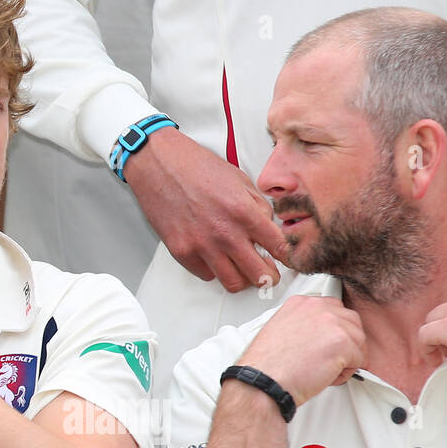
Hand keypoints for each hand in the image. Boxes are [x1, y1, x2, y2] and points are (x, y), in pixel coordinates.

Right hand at [123, 128, 289, 292]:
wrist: (158, 164)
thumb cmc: (196, 166)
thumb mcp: (238, 178)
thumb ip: (257, 206)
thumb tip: (268, 227)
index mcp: (244, 212)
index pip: (278, 247)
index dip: (288, 257)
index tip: (288, 261)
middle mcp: (225, 233)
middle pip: (260, 275)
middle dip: (269, 277)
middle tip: (269, 275)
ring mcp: (202, 246)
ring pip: (234, 283)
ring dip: (243, 279)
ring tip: (243, 270)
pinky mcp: (182, 252)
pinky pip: (207, 274)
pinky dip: (215, 269)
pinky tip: (215, 256)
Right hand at [238, 294, 364, 407]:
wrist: (265, 381)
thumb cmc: (268, 367)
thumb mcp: (280, 332)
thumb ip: (303, 326)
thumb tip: (319, 336)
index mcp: (301, 303)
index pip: (333, 309)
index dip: (333, 331)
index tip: (327, 344)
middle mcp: (317, 307)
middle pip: (351, 321)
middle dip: (345, 343)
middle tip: (330, 360)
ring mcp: (331, 322)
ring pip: (358, 340)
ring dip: (347, 359)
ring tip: (325, 370)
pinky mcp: (342, 342)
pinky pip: (360, 359)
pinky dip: (347, 373)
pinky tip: (327, 376)